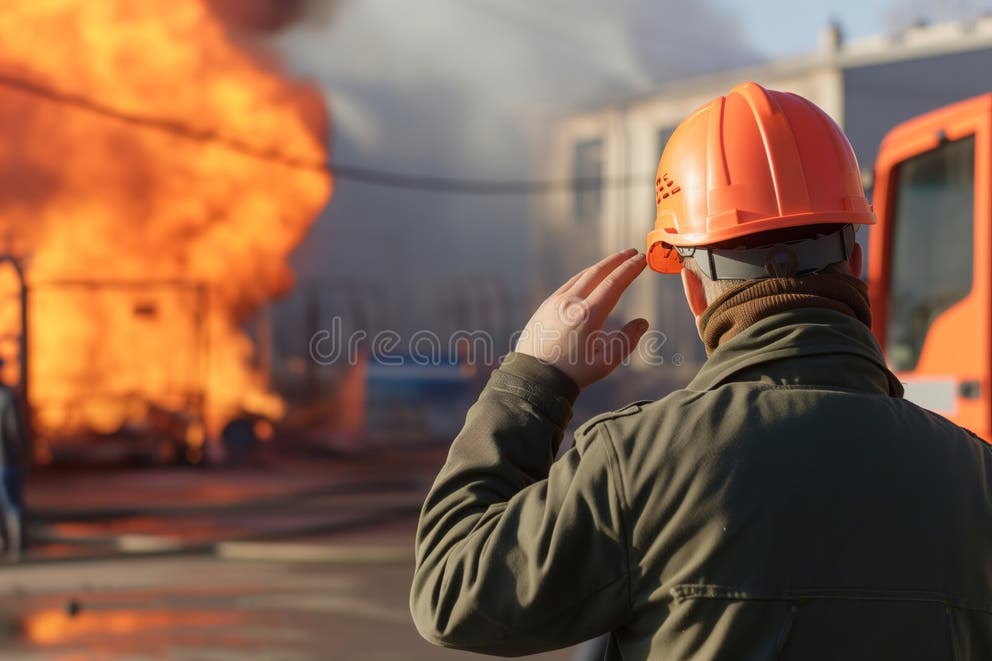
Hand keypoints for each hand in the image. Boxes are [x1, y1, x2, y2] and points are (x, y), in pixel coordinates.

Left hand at [514, 249, 648, 388]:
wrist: (533, 378)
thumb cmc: (572, 374)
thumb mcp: (605, 362)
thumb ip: (627, 340)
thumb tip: (643, 322)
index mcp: (588, 315)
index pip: (614, 283)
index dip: (630, 269)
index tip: (642, 259)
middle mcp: (570, 303)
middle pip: (597, 272)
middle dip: (617, 260)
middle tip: (632, 252)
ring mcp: (555, 302)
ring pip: (581, 276)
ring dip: (600, 266)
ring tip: (614, 262)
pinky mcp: (545, 306)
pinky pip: (568, 284)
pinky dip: (584, 276)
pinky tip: (590, 278)